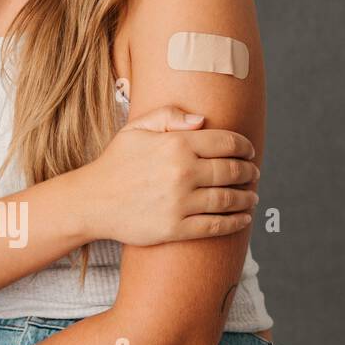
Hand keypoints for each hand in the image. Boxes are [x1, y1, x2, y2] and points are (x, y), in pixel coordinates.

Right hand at [78, 105, 259, 245]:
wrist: (91, 202)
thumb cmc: (115, 163)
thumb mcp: (135, 129)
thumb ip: (168, 116)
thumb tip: (202, 121)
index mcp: (176, 144)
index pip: (225, 143)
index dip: (244, 147)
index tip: (249, 152)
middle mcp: (182, 172)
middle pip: (231, 171)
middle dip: (249, 172)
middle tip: (253, 174)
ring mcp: (180, 202)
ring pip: (228, 199)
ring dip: (247, 198)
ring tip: (252, 197)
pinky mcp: (175, 228)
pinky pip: (215, 226)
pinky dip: (235, 222)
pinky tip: (243, 219)